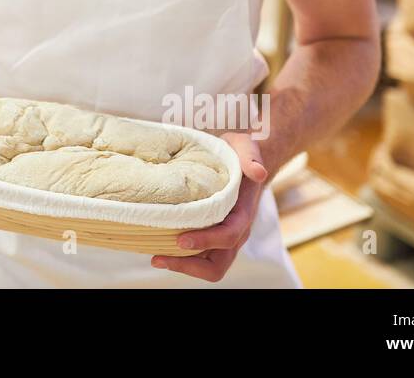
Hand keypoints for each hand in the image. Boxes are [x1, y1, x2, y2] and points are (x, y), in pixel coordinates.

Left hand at [150, 131, 267, 281]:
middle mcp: (235, 232)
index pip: (228, 236)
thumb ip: (250, 156)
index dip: (206, 241)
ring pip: (207, 266)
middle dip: (189, 267)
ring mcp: (223, 237)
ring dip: (182, 266)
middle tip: (159, 257)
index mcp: (243, 214)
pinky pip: (198, 256)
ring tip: (155, 257)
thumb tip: (258, 171)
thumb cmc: (240, 153)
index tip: (181, 239)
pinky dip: (180, 257)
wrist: (243, 161)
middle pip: (217, 265)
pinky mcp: (211, 235)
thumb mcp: (245, 146)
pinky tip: (158, 245)